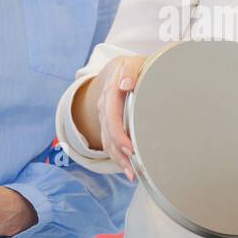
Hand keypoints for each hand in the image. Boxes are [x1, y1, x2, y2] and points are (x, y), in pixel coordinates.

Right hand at [74, 54, 148, 180]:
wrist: (119, 67)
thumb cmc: (133, 67)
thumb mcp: (134, 63)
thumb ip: (131, 71)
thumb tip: (125, 84)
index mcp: (111, 91)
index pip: (111, 117)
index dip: (119, 135)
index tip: (131, 148)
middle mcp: (104, 106)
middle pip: (108, 134)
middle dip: (120, 153)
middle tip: (134, 168)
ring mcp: (103, 116)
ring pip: (107, 141)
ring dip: (118, 159)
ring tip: (132, 174)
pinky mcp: (106, 124)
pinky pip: (108, 142)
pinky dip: (116, 157)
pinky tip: (127, 168)